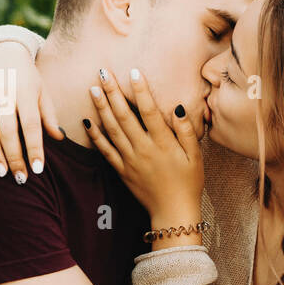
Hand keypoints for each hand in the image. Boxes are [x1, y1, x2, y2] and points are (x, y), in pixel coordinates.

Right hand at [0, 41, 60, 181]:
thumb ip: (49, 116)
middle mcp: (4, 94)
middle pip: (8, 130)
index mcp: (26, 93)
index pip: (31, 124)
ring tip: (1, 172)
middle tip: (20, 178)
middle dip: (14, 156)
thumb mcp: (43, 93)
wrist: (2, 53)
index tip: (37, 169)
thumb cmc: (27, 79)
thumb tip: (60, 138)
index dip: (34, 148)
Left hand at [85, 67, 205, 222]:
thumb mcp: (195, 157)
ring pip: (112, 129)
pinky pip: (105, 150)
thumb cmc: (189, 183)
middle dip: (113, 92)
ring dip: (101, 108)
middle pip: (124, 116)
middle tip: (103, 72)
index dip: (141, 90)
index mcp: (163, 144)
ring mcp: (130, 160)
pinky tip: (87, 121)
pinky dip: (95, 135)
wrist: (173, 212)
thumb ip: (186, 131)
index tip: (134, 71)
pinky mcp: (122, 170)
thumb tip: (177, 108)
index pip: (149, 111)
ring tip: (92, 89)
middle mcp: (144, 149)